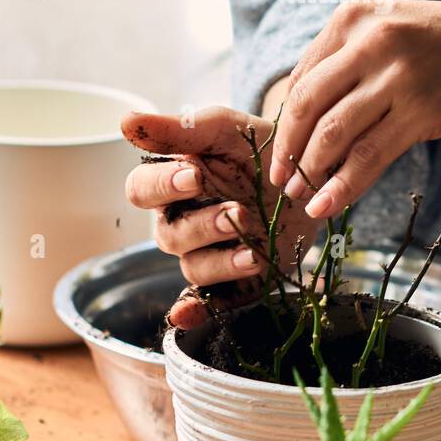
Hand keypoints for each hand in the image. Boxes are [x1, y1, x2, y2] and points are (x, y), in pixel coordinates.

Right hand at [121, 107, 318, 327]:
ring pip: (194, 268)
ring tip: (254, 252)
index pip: (141, 190)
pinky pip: (206, 304)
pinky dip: (194, 313)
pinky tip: (187, 317)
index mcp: (173, 183)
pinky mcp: (234, 282)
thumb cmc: (262, 149)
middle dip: (201, 226)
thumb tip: (125, 123)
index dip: (162, 186)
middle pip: (167, 235)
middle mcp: (184, 222)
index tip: (195, 176)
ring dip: (222, 262)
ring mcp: (209, 254)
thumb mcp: (229, 130)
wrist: (315, 177)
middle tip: (236, 212)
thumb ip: (181, 127)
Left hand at [268, 0, 440, 218]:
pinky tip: (327, 205)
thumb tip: (303, 120)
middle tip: (278, 181)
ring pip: (333, 133)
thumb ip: (349, 63)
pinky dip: (343, 185)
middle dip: (287, 150)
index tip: (278, 153)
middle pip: (306, 105)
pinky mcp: (422, 110)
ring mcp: (397, 76)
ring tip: (301, 198)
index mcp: (353, 19)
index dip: (283, 122)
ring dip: (310, 172)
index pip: (301, 78)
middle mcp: (369, 42)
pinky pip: (369, 155)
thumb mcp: (391, 30)